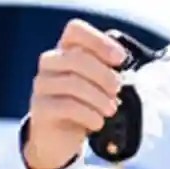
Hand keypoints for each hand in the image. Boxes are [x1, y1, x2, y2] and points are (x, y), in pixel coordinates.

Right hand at [23, 19, 128, 168]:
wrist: (59, 138)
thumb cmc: (84, 106)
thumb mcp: (99, 86)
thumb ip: (109, 73)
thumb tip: (129, 74)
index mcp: (66, 51)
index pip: (75, 30)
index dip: (99, 41)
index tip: (119, 59)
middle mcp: (50, 63)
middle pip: (77, 57)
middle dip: (104, 75)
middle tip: (117, 90)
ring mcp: (42, 85)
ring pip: (72, 83)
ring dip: (99, 97)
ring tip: (110, 109)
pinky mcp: (39, 109)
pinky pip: (66, 106)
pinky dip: (88, 114)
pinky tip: (97, 122)